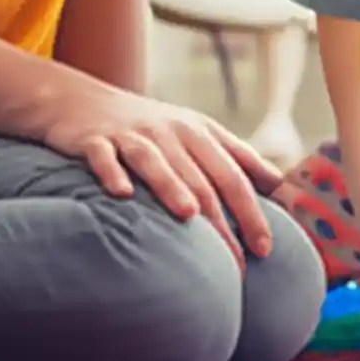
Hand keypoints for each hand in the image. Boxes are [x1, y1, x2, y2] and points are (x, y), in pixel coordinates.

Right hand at [42, 87, 283, 269]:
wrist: (81, 100)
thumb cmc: (152, 125)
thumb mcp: (198, 132)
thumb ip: (238, 156)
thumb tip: (279, 184)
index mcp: (199, 133)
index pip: (233, 175)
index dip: (251, 211)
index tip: (265, 247)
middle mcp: (169, 132)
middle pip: (200, 177)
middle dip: (220, 220)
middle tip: (234, 261)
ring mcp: (131, 134)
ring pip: (155, 162)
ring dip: (171, 186)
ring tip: (189, 214)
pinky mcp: (94, 139)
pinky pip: (105, 156)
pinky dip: (112, 173)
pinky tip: (122, 193)